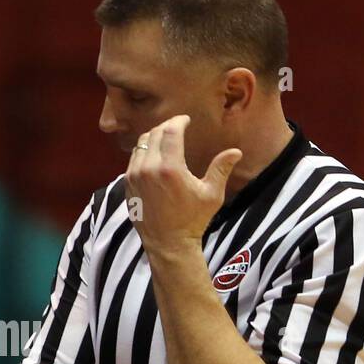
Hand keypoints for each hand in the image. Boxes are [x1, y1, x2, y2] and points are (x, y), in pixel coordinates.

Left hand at [125, 114, 242, 253]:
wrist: (168, 244)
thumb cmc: (192, 220)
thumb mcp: (211, 195)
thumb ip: (221, 169)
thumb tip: (236, 151)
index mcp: (170, 168)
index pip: (170, 131)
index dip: (178, 121)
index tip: (186, 120)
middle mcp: (148, 169)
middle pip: (153, 134)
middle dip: (166, 126)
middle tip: (177, 127)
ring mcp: (134, 177)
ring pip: (140, 145)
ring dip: (153, 137)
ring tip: (166, 139)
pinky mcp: (128, 186)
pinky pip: (133, 159)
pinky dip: (143, 152)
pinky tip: (154, 155)